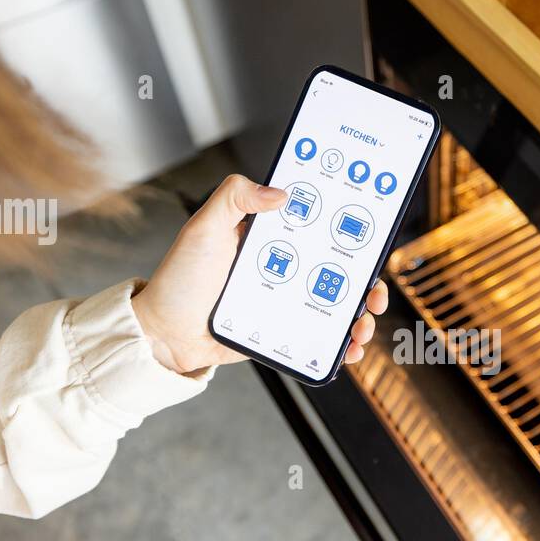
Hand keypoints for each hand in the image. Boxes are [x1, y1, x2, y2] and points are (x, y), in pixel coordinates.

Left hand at [133, 174, 390, 374]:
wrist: (165, 334)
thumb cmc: (180, 280)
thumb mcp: (204, 227)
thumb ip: (235, 197)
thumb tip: (281, 193)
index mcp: (272, 239)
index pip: (321, 228)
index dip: (351, 230)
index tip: (371, 235)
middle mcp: (285, 269)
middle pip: (340, 271)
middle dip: (367, 281)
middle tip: (374, 291)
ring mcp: (286, 302)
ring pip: (337, 306)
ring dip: (360, 316)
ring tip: (363, 325)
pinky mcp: (283, 332)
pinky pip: (320, 337)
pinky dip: (342, 345)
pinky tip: (349, 348)